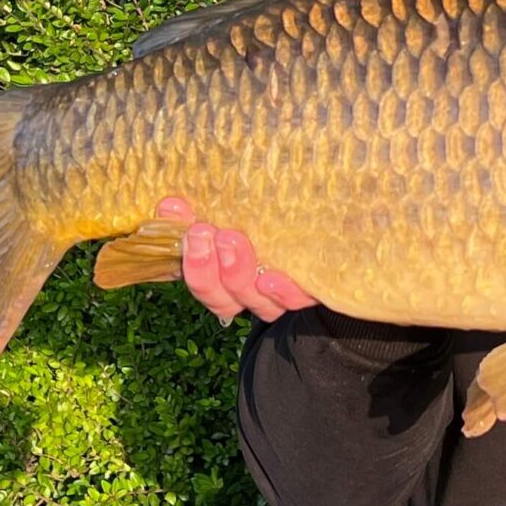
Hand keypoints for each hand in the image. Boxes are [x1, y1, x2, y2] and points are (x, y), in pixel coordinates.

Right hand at [156, 196, 317, 324]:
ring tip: (231, 241)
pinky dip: (281, 292)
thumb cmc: (275, 214)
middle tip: (204, 232)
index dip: (188, 263)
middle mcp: (252, 292)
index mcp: (228, 276)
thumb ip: (200, 211)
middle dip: (205, 267)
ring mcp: (281, 295)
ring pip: (253, 301)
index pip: (202, 283)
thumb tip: (168, 204)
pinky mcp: (312, 290)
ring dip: (237, 272)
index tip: (186, 229)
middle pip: (222, 297)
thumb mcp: (235, 211)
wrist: (336, 226)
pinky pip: (294, 301)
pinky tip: (270, 279)